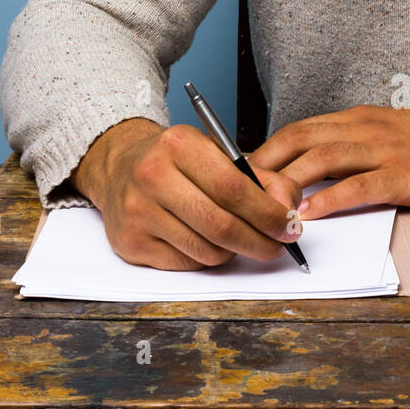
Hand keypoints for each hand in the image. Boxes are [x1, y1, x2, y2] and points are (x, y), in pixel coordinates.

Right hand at [71, 118, 302, 270]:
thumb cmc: (180, 164)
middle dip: (260, 241)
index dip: (269, 214)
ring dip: (233, 251)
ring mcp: (137, 211)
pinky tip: (205, 241)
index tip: (289, 227)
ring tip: (237, 238)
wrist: (120, 168)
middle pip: (221, 225)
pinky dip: (206, 258)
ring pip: (207, 251)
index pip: (234, 189)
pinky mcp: (130, 242)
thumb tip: (288, 213)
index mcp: (180, 145)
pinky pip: (187, 263)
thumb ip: (263, 180)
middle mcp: (152, 175)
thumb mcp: (219, 156)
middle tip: (277, 246)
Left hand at [246, 105, 409, 220]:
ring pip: (320, 160)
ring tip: (262, 209)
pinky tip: (309, 214)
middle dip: (261, 168)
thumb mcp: (389, 135)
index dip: (263, 153)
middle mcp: (364, 128)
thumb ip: (353, 148)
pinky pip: (358, 186)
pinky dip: (329, 201)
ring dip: (286, 185)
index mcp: (357, 119)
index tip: (238, 176)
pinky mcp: (405, 174)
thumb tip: (311, 170)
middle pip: (297, 141)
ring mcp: (385, 150)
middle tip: (235, 195)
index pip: (296, 130)